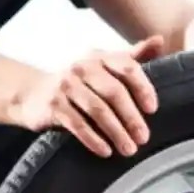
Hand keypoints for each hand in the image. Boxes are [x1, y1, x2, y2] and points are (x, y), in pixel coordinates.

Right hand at [12, 36, 166, 157]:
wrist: (33, 94)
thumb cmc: (78, 83)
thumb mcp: (103, 67)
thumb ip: (131, 57)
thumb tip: (159, 41)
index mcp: (99, 57)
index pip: (127, 67)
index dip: (142, 87)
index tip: (152, 109)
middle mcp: (82, 67)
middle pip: (113, 91)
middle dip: (131, 117)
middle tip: (143, 137)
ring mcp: (66, 85)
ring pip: (97, 110)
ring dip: (116, 132)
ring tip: (129, 149)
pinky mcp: (53, 105)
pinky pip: (77, 124)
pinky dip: (93, 139)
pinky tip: (105, 151)